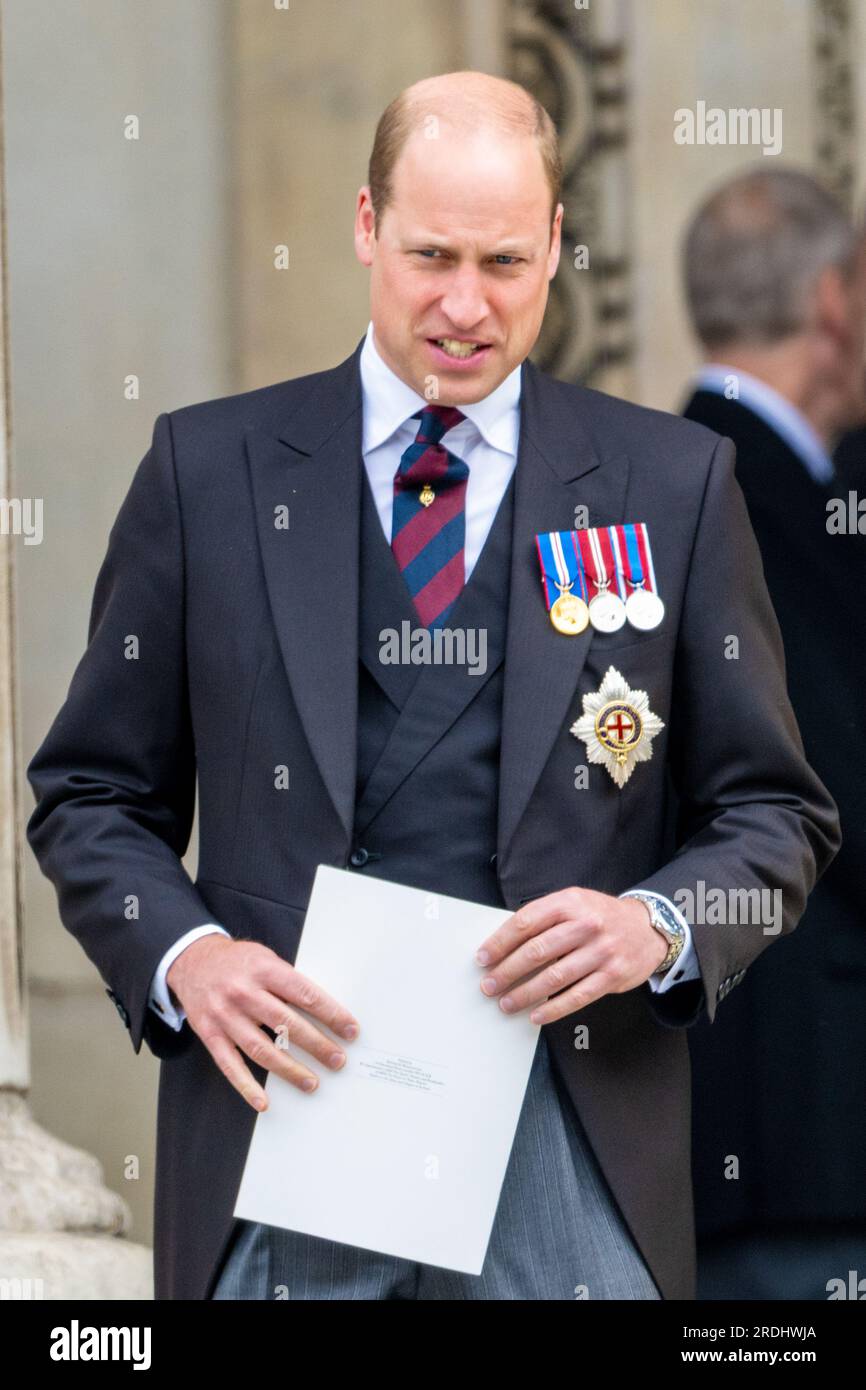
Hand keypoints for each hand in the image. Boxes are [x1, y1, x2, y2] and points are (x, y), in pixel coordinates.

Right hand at [167, 935, 360, 1111]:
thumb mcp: (265, 958)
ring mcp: (224, 1015)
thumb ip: (288, 981)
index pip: (304, 994)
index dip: (331, 1014)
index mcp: (264, 970)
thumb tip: (324, 1011)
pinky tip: (263, 1102)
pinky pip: (230, 1065)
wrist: (192, 961)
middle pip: (286, 1024)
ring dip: (289, 1069)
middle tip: (338, 1060)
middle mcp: (243, 992)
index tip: (350, 1030)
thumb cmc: (239, 961)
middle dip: (316, 1045)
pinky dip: (246, 1086)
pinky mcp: (209, 1034)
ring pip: (261, 1049)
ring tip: (312, 1082)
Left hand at [474, 888, 667, 1024]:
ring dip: (525, 993)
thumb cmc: (600, 916)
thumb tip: (504, 944)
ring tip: (506, 1003)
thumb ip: (544, 917)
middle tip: (489, 985)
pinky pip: (577, 996)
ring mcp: (601, 951)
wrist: (648, 928)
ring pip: (554, 977)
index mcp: (570, 903)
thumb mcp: (574, 903)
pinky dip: (553, 1009)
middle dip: (507, 971)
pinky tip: (535, 1015)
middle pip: (536, 951)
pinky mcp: (612, 976)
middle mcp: (586, 925)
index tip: (483, 958)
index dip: (500, 942)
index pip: (526, 922)